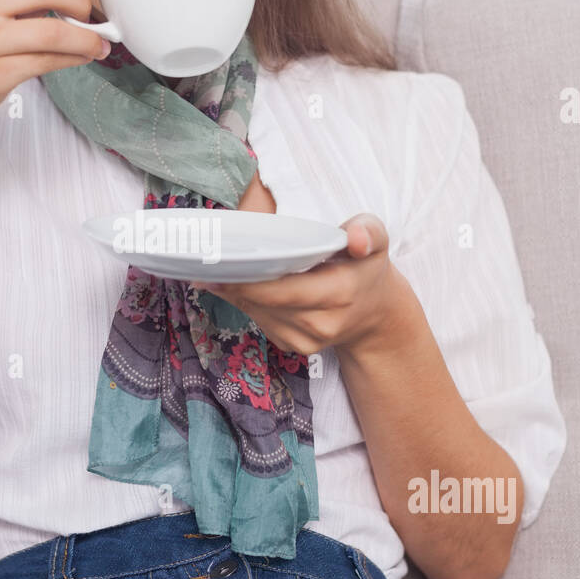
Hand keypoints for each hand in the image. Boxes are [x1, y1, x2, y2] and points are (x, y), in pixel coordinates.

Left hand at [189, 213, 411, 357]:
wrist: (375, 313)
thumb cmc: (366, 268)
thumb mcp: (377, 239)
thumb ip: (368, 231)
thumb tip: (354, 237)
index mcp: (339, 294)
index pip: (282, 288)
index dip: (247, 277)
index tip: (218, 260)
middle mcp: (320, 324)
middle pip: (262, 302)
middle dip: (232, 282)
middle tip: (202, 260)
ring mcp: (306, 341)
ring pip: (257, 312)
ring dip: (233, 292)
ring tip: (210, 269)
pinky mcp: (294, 347)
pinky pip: (260, 321)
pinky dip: (246, 302)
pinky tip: (232, 285)